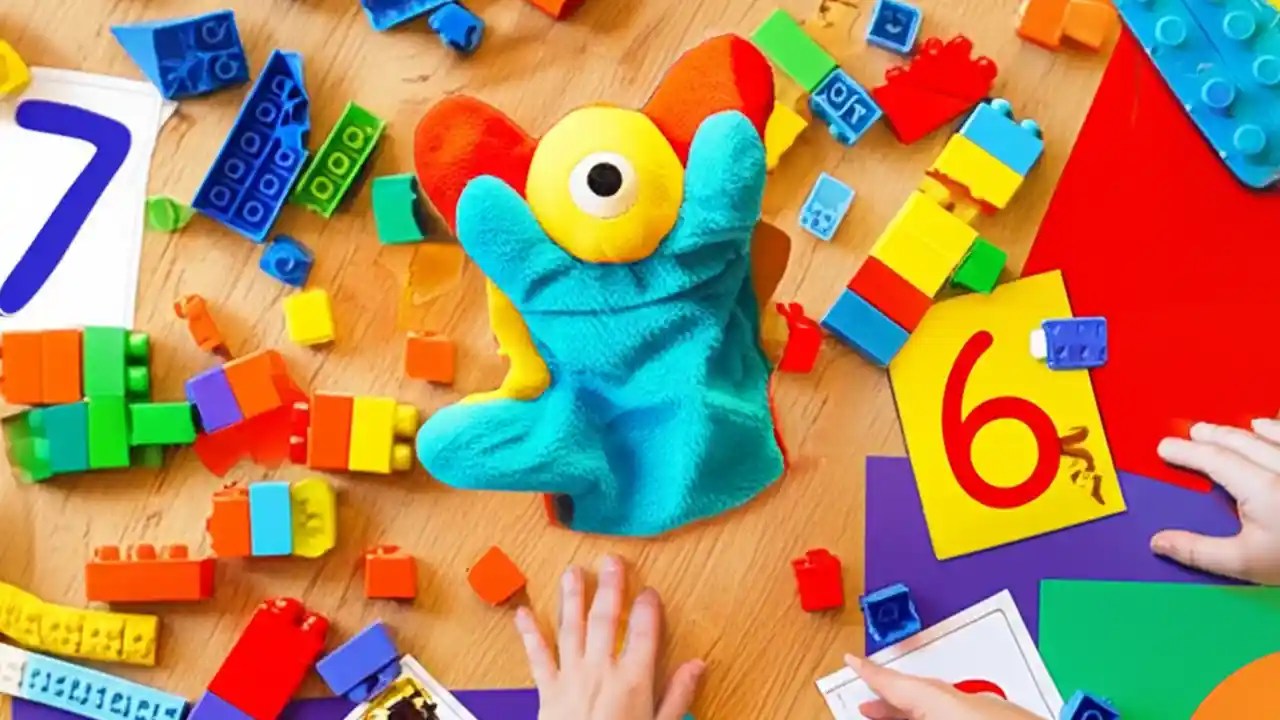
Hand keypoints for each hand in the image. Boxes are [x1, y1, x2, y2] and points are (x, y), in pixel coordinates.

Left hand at [515, 555, 704, 719]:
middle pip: (607, 620)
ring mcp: (571, 678)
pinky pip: (537, 658)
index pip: (644, 632)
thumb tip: (697, 666)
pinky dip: (529, 634)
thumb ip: (677, 697)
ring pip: (571, 628)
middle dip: (611, 588)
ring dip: (572, 598)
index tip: (650, 591)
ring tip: (572, 572)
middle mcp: (601, 671)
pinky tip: (522, 613)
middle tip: (612, 562)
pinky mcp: (547, 692)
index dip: (648, 608)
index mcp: (634, 681)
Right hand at [844, 655, 1044, 719]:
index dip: (873, 675)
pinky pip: (967, 715)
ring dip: (919, 715)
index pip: (902, 687)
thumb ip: (915, 707)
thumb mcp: (944, 713)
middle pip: (923, 696)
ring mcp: (997, 713)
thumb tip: (886, 708)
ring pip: (947, 707)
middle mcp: (974, 706)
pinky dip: (945, 719)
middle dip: (893, 703)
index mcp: (950, 705)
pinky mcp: (1012, 719)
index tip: (851, 662)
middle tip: (865, 704)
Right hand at [1152, 421, 1279, 584]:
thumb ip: (1200, 551)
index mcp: (1261, 488)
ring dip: (1249, 430)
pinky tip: (1276, 429)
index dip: (1186, 452)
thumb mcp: (1247, 562)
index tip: (1167, 448)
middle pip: (1242, 441)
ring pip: (1275, 434)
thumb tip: (1161, 542)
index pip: (1214, 459)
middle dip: (1213, 435)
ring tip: (1237, 428)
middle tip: (1193, 432)